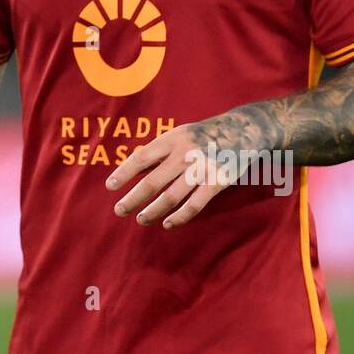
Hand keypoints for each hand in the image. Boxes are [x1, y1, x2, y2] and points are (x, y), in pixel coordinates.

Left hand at [106, 121, 247, 228]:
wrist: (243, 130)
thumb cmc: (203, 134)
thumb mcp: (180, 133)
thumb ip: (160, 150)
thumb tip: (133, 166)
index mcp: (172, 139)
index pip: (142, 158)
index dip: (124, 172)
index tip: (110, 186)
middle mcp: (185, 154)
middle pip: (153, 181)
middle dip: (133, 198)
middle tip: (119, 210)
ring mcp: (201, 169)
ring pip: (171, 196)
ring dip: (153, 210)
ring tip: (140, 219)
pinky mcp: (217, 182)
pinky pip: (194, 204)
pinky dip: (179, 217)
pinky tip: (167, 223)